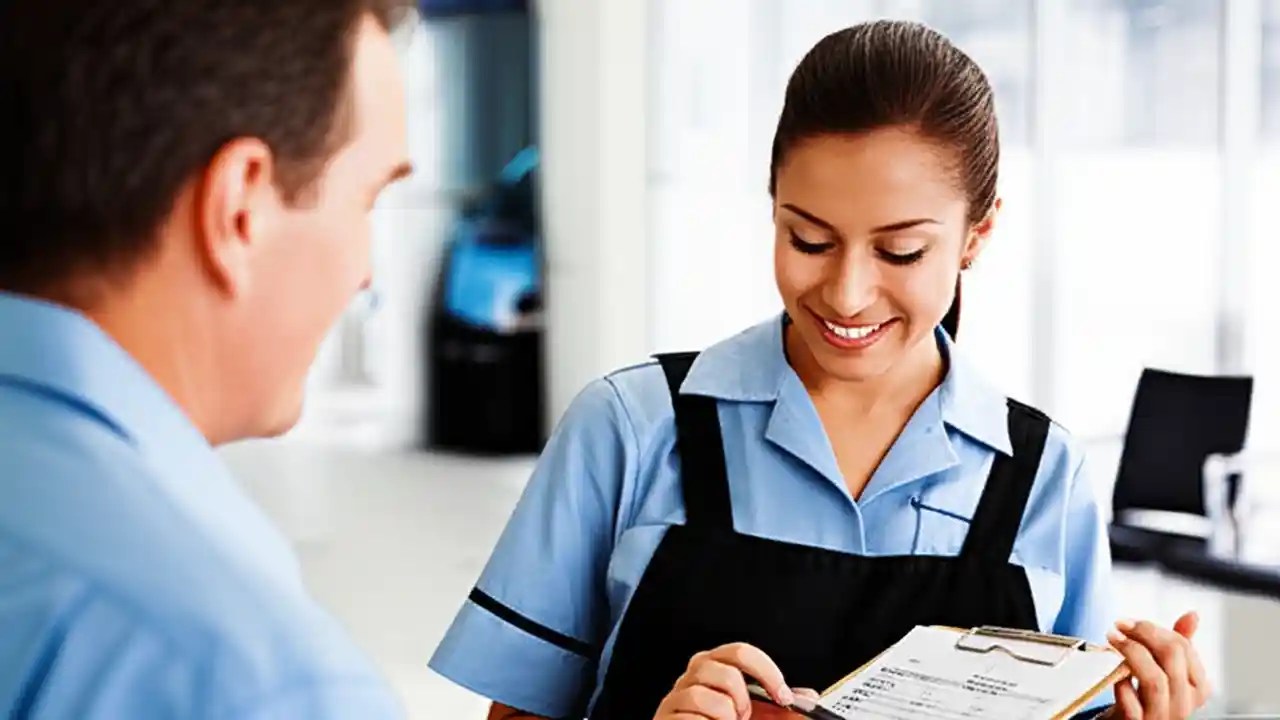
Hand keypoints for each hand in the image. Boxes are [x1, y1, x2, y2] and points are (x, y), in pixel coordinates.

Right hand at [654, 643, 794, 719]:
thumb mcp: (757, 717)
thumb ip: (779, 708)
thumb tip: (807, 698)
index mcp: (715, 666)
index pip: (741, 652)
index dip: (766, 672)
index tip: (783, 696)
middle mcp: (694, 676)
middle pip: (725, 673)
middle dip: (743, 701)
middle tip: (743, 716)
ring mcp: (676, 697)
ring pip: (706, 698)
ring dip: (725, 718)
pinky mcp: (666, 718)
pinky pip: (690, 718)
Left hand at [1104, 611, 1210, 718]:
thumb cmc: (1144, 697)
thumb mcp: (1164, 670)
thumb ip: (1177, 646)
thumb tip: (1193, 615)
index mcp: (1195, 688)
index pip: (1185, 649)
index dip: (1155, 629)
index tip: (1131, 622)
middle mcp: (1183, 704)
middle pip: (1172, 659)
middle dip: (1144, 634)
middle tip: (1120, 625)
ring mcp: (1160, 717)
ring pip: (1155, 680)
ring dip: (1131, 652)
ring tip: (1113, 639)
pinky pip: (1132, 706)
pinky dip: (1121, 684)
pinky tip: (1113, 674)